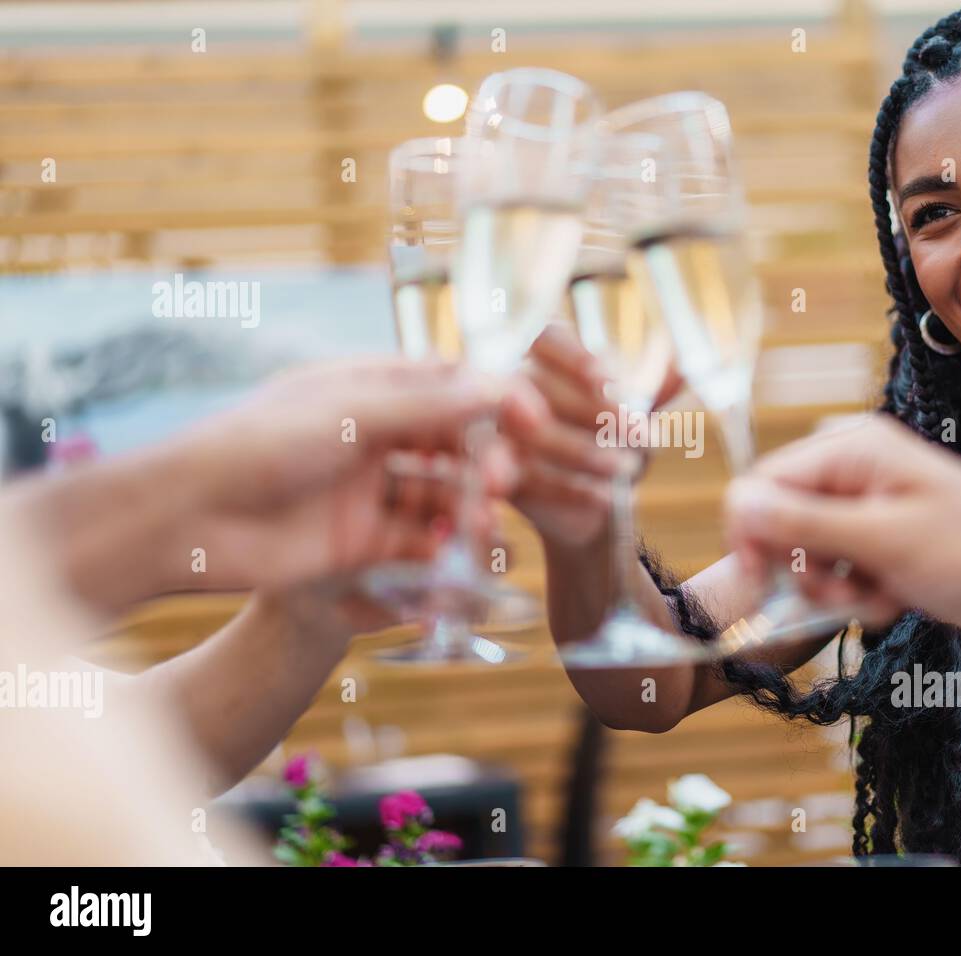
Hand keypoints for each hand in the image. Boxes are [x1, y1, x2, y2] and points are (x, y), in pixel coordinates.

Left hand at [179, 357, 545, 590]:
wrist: (188, 520)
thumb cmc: (258, 443)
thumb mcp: (351, 412)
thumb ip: (428, 405)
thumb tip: (499, 387)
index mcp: (369, 389)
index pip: (450, 386)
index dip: (496, 400)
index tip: (535, 418)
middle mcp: (375, 437)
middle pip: (455, 443)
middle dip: (487, 460)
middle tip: (505, 480)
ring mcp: (370, 491)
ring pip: (443, 495)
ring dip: (470, 507)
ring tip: (482, 524)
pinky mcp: (363, 543)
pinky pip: (419, 543)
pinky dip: (442, 547)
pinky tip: (452, 553)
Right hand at [501, 322, 640, 546]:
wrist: (591, 510)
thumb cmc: (613, 450)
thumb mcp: (638, 420)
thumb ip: (653, 391)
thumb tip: (680, 365)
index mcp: (543, 359)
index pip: (547, 339)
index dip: (576, 357)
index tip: (610, 382)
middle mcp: (508, 386)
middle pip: (541, 383)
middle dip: (598, 411)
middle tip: (642, 436)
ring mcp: (493, 430)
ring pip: (533, 430)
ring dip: (587, 451)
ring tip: (628, 469)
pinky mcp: (491, 476)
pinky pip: (527, 477)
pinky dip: (571, 489)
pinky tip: (606, 497)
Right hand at [724, 413, 960, 637]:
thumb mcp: (886, 538)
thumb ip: (805, 521)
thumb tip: (736, 503)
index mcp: (850, 449)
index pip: (760, 485)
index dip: (753, 536)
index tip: (766, 584)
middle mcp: (852, 471)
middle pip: (780, 522)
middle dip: (806, 569)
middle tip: (848, 590)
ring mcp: (867, 508)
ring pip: (807, 556)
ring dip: (836, 589)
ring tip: (883, 594)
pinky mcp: (882, 543)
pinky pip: (840, 573)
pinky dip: (861, 595)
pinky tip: (899, 597)